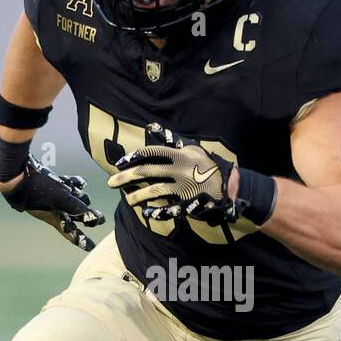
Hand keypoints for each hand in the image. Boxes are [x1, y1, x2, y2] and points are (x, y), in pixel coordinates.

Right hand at [3, 155, 105, 250]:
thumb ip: (78, 209)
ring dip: (80, 196)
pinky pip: (66, 186)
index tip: (92, 248)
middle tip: (100, 218)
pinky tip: (78, 182)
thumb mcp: (62, 199)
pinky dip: (73, 184)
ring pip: (72, 199)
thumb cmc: (38, 190)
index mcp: (55, 219)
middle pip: (75, 215)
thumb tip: (93, 219)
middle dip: (87, 215)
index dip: (82, 241)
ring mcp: (52, 197)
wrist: (16, 175)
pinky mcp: (50, 185)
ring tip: (80, 193)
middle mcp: (54, 210)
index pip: (72, 233)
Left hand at [108, 123, 235, 225]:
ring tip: (127, 201)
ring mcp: (183, 188)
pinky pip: (168, 209)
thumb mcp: (190, 147)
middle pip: (146, 172)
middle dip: (125, 177)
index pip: (151, 153)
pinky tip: (147, 213)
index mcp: (179, 155)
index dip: (133, 158)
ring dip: (137, 197)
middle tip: (111, 183)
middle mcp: (179, 170)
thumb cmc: (207, 164)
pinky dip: (156, 212)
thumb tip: (150, 126)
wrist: (229, 184)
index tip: (119, 163)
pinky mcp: (187, 203)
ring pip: (154, 192)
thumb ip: (170, 139)